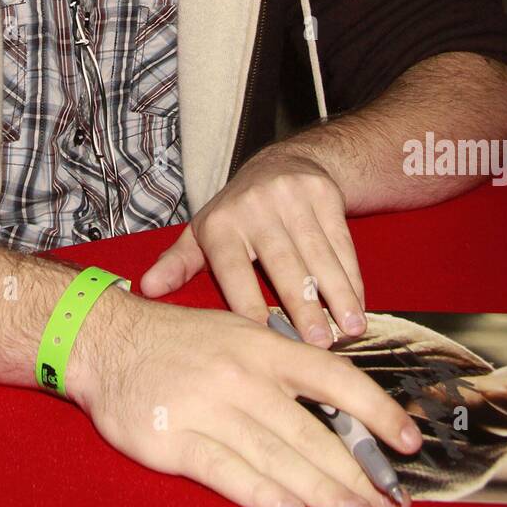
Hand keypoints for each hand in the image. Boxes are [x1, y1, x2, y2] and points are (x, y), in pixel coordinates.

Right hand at [66, 288, 420, 506]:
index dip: (376, 410)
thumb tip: (339, 408)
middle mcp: (242, 376)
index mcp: (262, 346)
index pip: (334, 378)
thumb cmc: (180, 341)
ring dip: (322, 490)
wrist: (108, 340)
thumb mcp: (237, 334)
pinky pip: (226, 471)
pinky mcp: (175, 438)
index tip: (407, 439)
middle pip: (311, 430)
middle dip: (356, 471)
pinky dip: (260, 493)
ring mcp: (208, 407)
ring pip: (277, 456)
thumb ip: (282, 368)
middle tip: (388, 500)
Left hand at [141, 143, 365, 346]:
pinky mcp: (323, 194)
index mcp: (221, 223)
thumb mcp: (203, 232)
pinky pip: (341, 240)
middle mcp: (255, 207)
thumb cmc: (238, 212)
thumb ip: (178, 263)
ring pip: (318, 254)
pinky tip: (359, 303)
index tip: (264, 340)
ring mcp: (292, 197)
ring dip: (337, 294)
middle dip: (304, 306)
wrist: (283, 161)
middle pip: (283, 263)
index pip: (234, 270)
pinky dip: (352, 275)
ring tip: (350, 329)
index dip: (248, 304)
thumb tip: (147, 289)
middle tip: (320, 345)